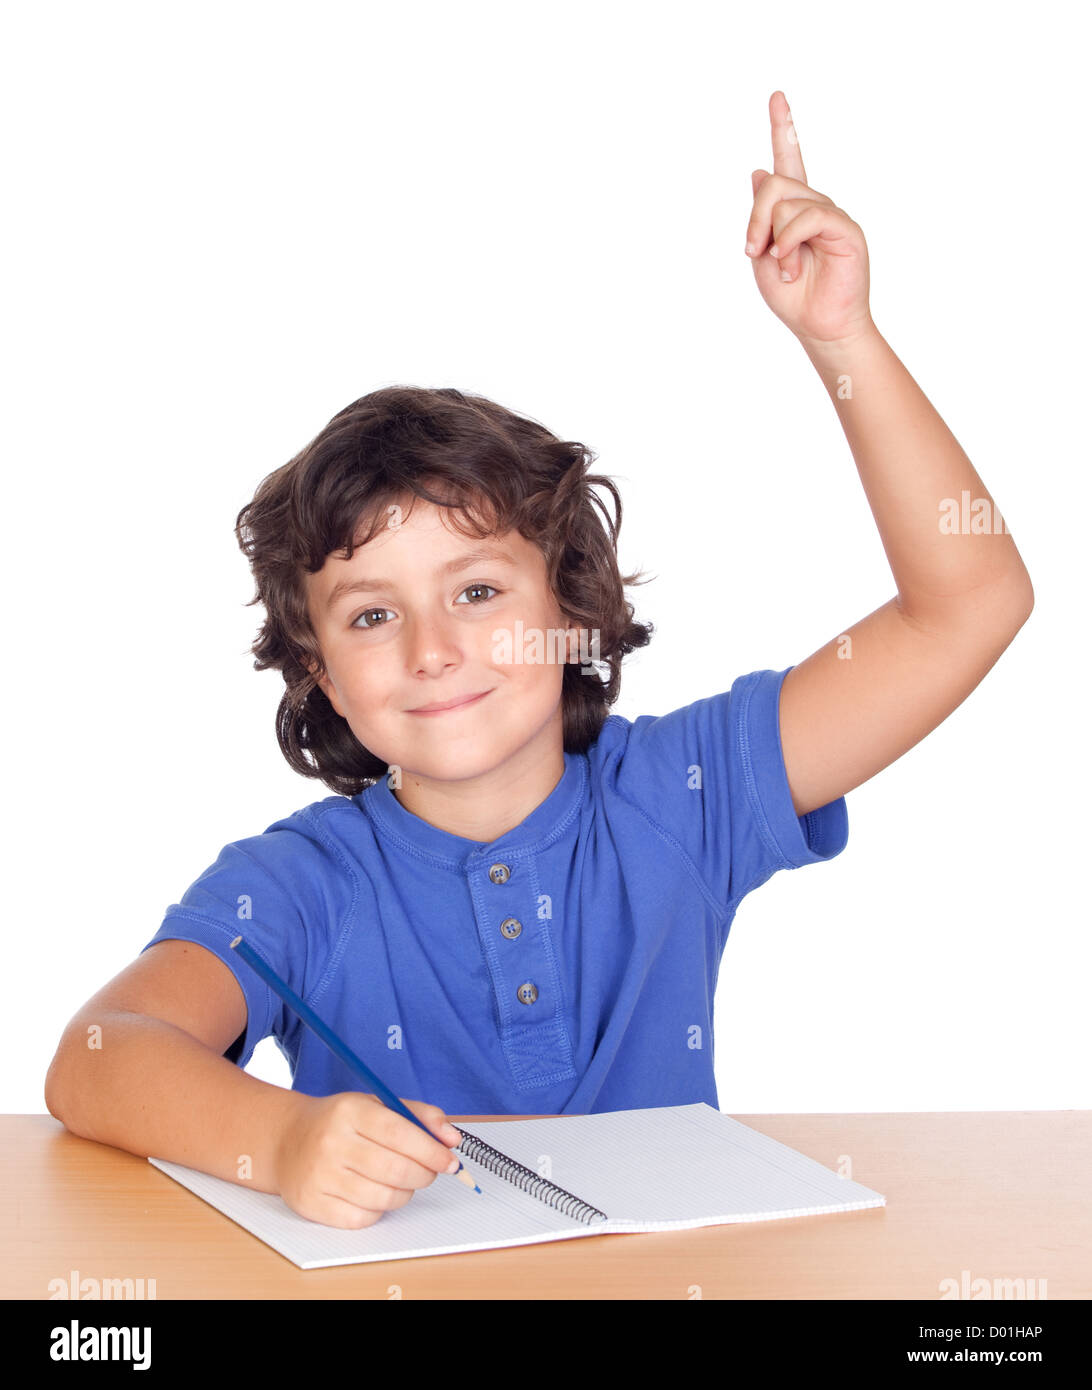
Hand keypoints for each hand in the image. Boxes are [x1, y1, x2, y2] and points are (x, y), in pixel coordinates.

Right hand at [273, 1091, 463, 1228]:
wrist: (286, 1140)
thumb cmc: (340, 1123)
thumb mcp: (377, 1104)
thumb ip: (419, 1116)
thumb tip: (452, 1139)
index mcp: (350, 1111)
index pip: (402, 1134)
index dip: (432, 1151)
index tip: (450, 1161)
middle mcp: (332, 1142)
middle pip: (396, 1169)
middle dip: (424, 1174)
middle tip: (429, 1172)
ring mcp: (320, 1175)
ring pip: (383, 1198)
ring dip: (404, 1193)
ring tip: (401, 1181)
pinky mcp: (312, 1204)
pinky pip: (363, 1218)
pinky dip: (378, 1210)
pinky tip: (374, 1193)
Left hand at [744, 91, 873, 347]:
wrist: (819, 327)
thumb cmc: (794, 297)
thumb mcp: (763, 255)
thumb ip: (761, 217)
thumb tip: (758, 172)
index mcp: (795, 210)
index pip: (789, 161)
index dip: (784, 129)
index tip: (777, 97)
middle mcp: (815, 206)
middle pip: (775, 183)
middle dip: (755, 218)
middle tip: (755, 251)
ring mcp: (831, 215)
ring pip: (787, 201)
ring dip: (774, 239)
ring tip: (784, 269)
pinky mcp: (845, 229)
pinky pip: (809, 217)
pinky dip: (790, 240)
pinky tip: (790, 263)